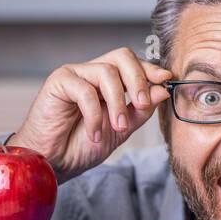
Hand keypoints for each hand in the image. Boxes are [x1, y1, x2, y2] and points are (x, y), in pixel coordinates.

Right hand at [7, 48, 172, 182]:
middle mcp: (92, 73)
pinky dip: (94, 114)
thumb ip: (141, 110)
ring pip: (107, 72)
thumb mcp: (121, 129)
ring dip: (118, 103)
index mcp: (108, 82)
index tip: (166, 80)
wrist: (53, 162)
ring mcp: (75, 75)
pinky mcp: (58, 82)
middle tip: (143, 104)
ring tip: (118, 127)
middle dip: (138, 80)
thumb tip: (163, 89)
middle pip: (122, 57)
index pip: (133, 64)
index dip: (150, 70)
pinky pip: (85, 90)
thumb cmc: (82, 145)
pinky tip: (94, 133)